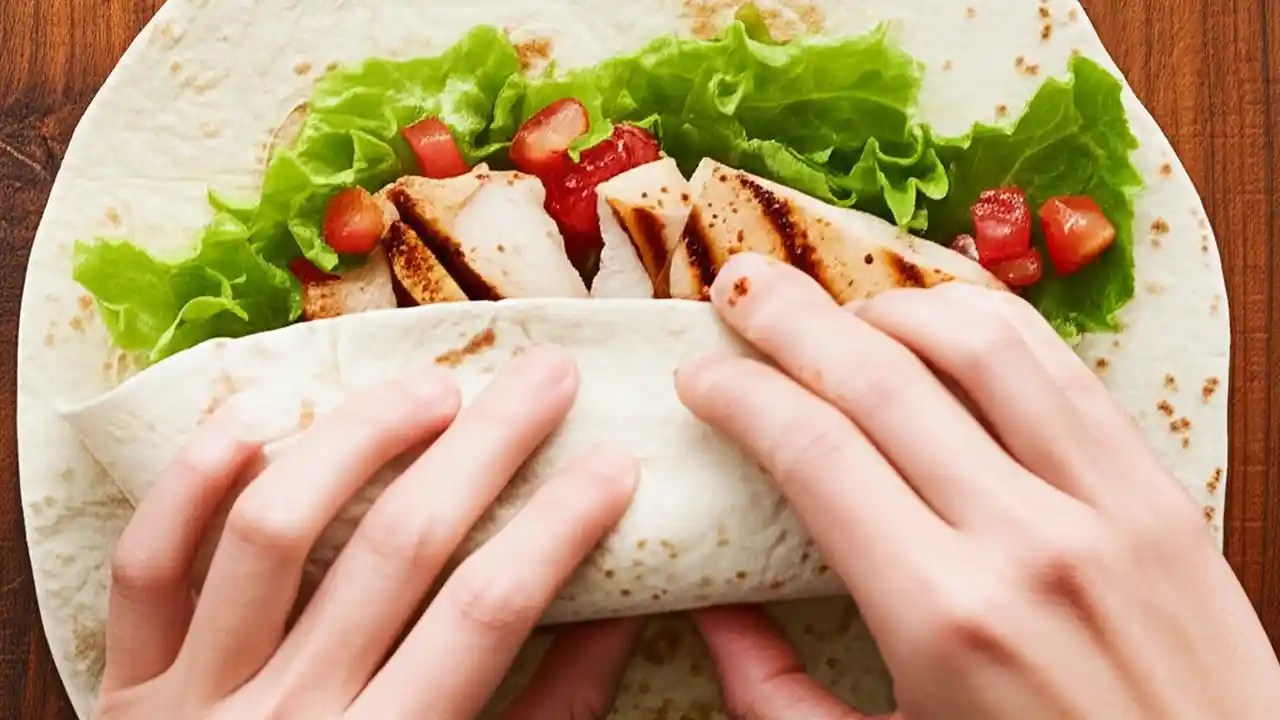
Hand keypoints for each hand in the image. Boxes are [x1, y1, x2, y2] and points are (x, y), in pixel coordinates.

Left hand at [97, 346, 640, 719]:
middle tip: (545, 374)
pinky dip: (189, 487)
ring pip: (275, 529)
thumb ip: (547, 717)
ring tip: (431, 388)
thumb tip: (619, 615)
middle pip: (400, 547)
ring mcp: (199, 697)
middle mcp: (295, 716)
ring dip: (361, 440)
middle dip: (487, 447)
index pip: (489, 610)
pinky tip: (257, 420)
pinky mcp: (131, 684)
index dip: (559, 526)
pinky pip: (147, 570)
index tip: (613, 461)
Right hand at [677, 254, 1279, 718]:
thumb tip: (714, 612)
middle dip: (790, 317)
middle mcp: (1024, 538)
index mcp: (943, 615)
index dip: (742, 396)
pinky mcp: (1157, 492)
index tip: (702, 376)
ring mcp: (1104, 502)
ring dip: (891, 302)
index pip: (816, 450)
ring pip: (979, 341)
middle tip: (739, 289)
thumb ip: (777, 698)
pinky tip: (943, 324)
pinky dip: (989, 323)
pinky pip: (1063, 367)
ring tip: (838, 307)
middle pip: (880, 375)